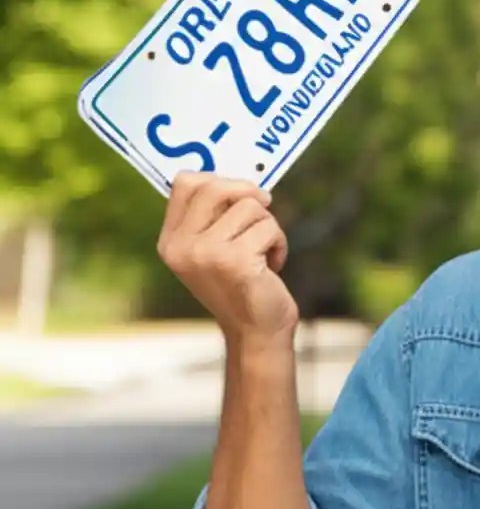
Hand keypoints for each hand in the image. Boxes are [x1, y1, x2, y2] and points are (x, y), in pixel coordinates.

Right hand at [157, 172, 297, 347]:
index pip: (185, 182)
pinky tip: (273, 266)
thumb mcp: (215, 249)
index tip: (242, 195)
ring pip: (250, 206)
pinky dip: (280, 243)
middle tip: (265, 207)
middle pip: (216, 186)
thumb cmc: (242, 284)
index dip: (220, 180)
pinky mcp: (235, 262)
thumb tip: (240, 177)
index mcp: (170, 241)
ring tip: (265, 251)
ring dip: (268, 225)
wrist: (256, 331)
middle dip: (249, 193)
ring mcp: (206, 254)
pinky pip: (269, 227)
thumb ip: (215, 216)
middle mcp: (181, 247)